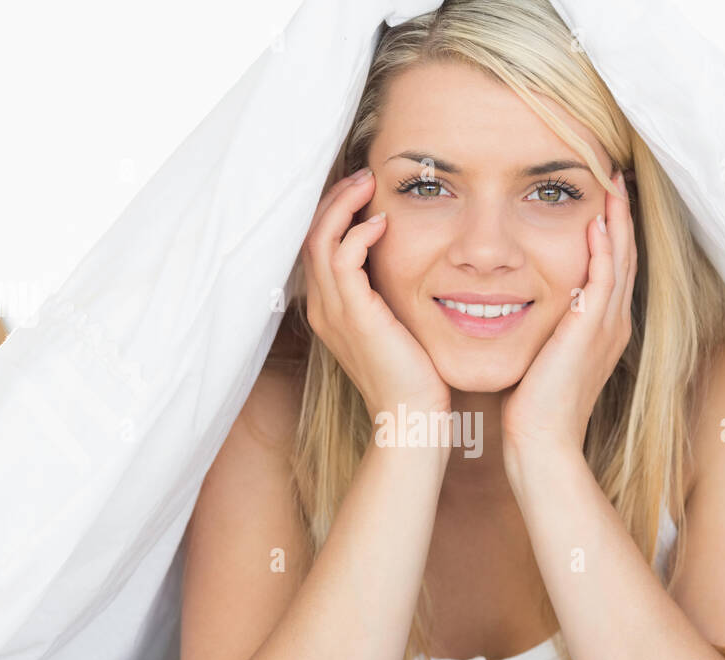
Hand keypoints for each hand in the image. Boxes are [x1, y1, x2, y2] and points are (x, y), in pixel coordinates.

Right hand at [301, 168, 450, 419]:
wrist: (411, 419)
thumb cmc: (415, 377)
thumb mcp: (399, 326)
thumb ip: (393, 294)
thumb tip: (415, 263)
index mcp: (330, 310)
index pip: (318, 247)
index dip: (334, 213)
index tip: (362, 191)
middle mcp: (323, 308)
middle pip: (309, 235)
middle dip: (334, 199)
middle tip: (364, 175)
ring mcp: (333, 312)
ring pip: (318, 240)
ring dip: (342, 205)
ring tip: (369, 183)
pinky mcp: (353, 316)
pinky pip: (341, 259)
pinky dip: (358, 233)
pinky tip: (383, 222)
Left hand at [501, 169, 636, 457]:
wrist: (542, 442)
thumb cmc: (534, 409)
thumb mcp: (542, 359)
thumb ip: (542, 330)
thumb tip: (518, 309)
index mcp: (602, 329)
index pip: (614, 268)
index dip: (612, 232)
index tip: (602, 198)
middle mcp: (612, 323)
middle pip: (626, 255)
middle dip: (621, 214)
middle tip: (616, 175)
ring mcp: (606, 326)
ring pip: (621, 258)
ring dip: (618, 217)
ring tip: (612, 181)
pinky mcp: (590, 331)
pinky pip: (604, 278)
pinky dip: (604, 247)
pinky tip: (597, 219)